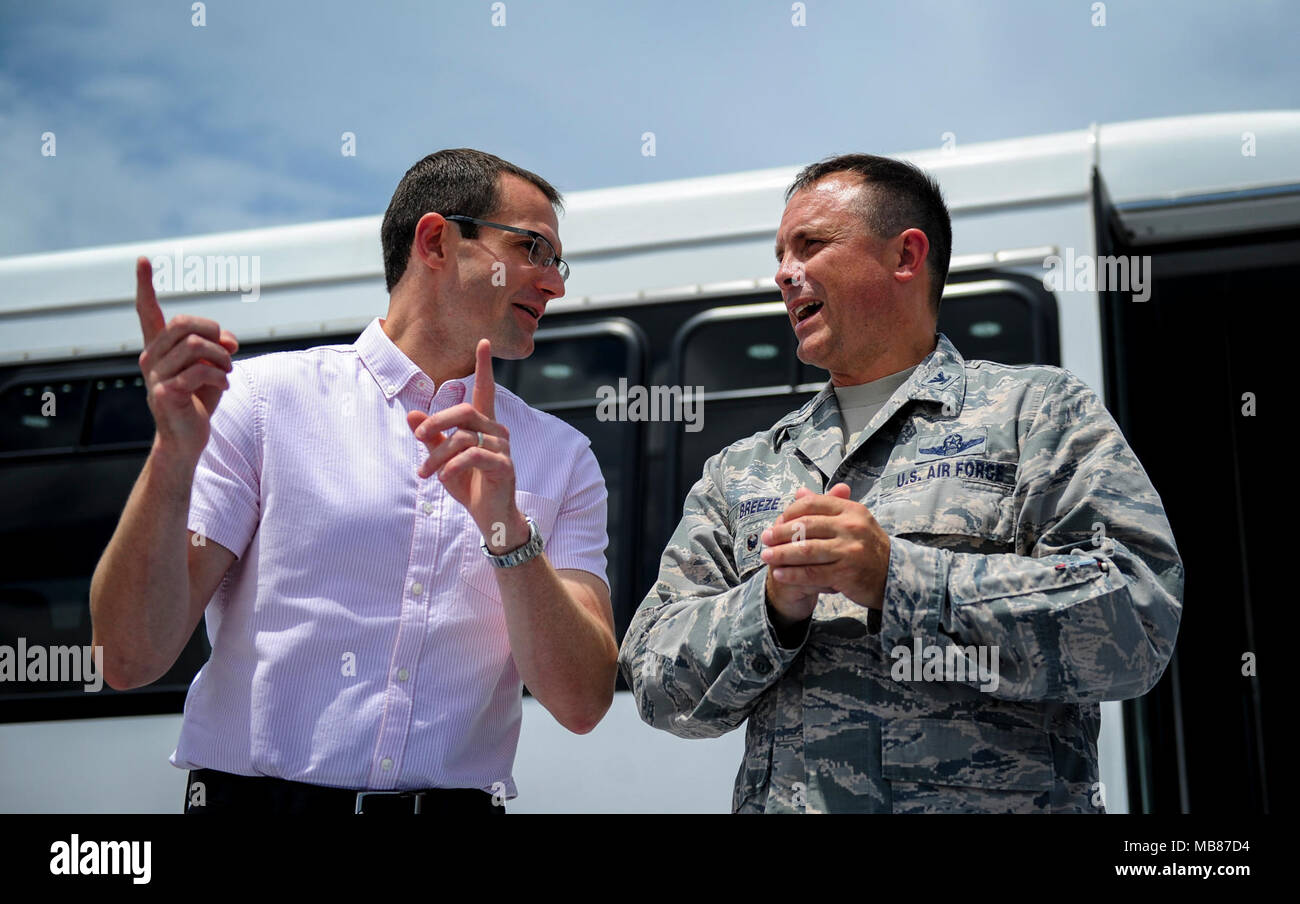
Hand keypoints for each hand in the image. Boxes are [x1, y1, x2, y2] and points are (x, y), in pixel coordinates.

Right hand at [134, 257, 238, 460]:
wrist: (187, 438)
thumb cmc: (199, 399)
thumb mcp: (213, 366)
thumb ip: (220, 346)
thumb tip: (229, 340)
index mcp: (159, 348)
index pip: (147, 311)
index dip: (146, 285)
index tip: (143, 260)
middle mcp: (150, 357)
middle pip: (184, 323)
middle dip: (214, 331)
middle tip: (227, 350)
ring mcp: (155, 376)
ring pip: (196, 345)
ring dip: (222, 356)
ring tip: (227, 370)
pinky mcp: (166, 393)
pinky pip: (201, 370)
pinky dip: (220, 375)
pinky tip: (223, 386)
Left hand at [406, 339, 525, 549]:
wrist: (490, 518)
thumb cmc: (469, 485)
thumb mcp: (444, 460)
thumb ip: (431, 438)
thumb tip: (411, 416)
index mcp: (484, 425)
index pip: (486, 390)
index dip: (484, 367)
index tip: (482, 342)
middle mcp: (497, 431)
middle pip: (465, 410)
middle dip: (436, 421)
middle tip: (417, 437)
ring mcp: (503, 448)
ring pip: (464, 436)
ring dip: (437, 455)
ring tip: (424, 473)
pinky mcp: (504, 466)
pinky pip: (473, 456)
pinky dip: (452, 465)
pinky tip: (442, 477)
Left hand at [760, 483, 890, 612]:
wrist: (893, 575)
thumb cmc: (867, 546)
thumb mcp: (852, 521)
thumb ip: (825, 506)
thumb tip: (799, 491)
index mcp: (851, 510)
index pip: (813, 504)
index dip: (790, 512)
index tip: (777, 520)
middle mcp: (851, 527)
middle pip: (806, 526)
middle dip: (780, 533)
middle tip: (764, 538)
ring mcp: (850, 550)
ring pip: (806, 550)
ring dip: (782, 554)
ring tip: (766, 556)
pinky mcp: (847, 573)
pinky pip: (812, 573)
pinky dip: (793, 574)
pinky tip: (779, 574)